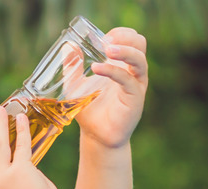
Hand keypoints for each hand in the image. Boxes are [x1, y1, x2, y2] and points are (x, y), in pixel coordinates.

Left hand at [73, 27, 147, 149]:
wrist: (96, 135)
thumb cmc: (90, 110)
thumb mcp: (76, 84)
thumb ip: (73, 65)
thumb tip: (67, 46)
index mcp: (122, 65)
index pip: (130, 39)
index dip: (119, 33)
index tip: (101, 37)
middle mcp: (132, 72)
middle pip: (140, 43)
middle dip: (124, 37)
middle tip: (104, 41)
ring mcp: (136, 84)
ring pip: (140, 58)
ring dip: (124, 50)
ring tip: (106, 49)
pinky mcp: (135, 98)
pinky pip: (128, 79)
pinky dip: (113, 71)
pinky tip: (97, 68)